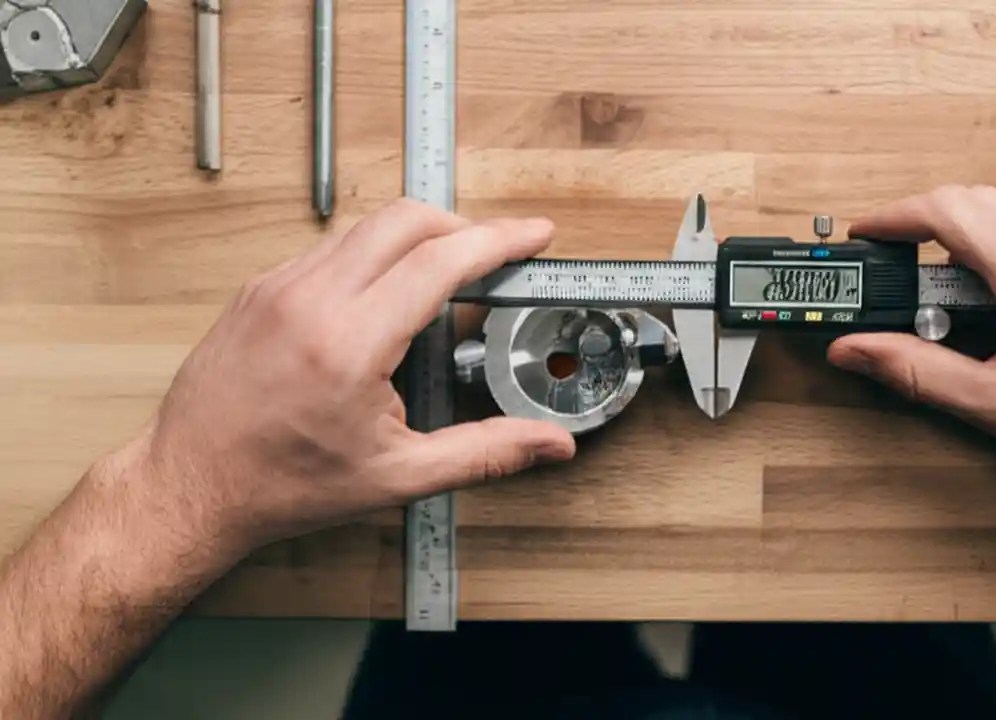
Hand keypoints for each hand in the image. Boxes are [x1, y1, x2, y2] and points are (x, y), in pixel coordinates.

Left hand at [112, 199, 574, 558]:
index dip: (499, 240)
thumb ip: (486, 452)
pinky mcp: (259, 289)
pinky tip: (386, 295)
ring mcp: (277, 287)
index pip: (440, 260)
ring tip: (446, 274)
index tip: (534, 234)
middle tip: (497, 252)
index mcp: (349, 343)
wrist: (191, 485)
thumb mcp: (398, 477)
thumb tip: (551, 444)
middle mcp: (309, 300)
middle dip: (463, 225)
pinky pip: (330, 248)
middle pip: (405, 220)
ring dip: (417, 236)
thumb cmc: (283, 484)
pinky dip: (373, 254)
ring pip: (365, 227)